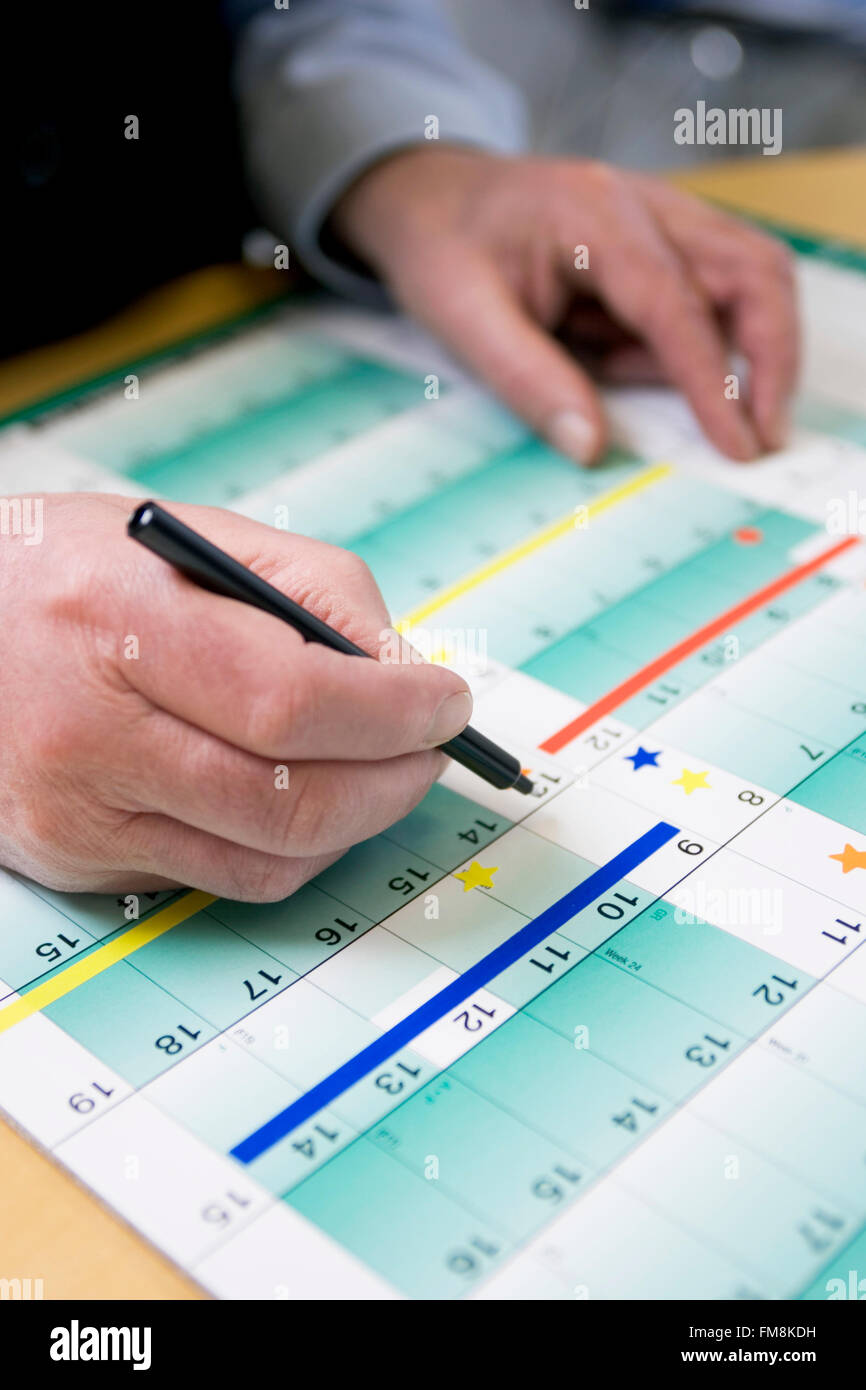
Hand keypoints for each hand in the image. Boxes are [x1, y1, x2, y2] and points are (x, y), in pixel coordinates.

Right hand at [0, 494, 471, 898]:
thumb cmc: (75, 570)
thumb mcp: (195, 536)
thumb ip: (315, 593)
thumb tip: (405, 678)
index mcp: (119, 621)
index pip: (290, 701)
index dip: (392, 714)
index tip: (446, 703)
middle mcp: (90, 735)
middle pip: (288, 804)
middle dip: (392, 783)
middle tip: (429, 749)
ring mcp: (78, 817)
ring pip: (266, 862)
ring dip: (354, 824)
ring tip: (380, 773)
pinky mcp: (77, 863)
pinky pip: (219, 879)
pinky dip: (286, 847)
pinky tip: (301, 798)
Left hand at [332, 147, 797, 462]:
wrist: (428, 195)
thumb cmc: (442, 249)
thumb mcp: (461, 318)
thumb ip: (528, 381)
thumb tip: (590, 448)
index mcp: (592, 214)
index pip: (675, 302)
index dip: (713, 379)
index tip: (737, 443)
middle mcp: (643, 203)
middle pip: (751, 270)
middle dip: (770, 358)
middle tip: (761, 437)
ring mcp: (661, 215)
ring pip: (749, 274)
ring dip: (745, 348)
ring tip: (684, 404)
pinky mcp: (663, 239)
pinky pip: (712, 291)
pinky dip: (698, 341)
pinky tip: (631, 365)